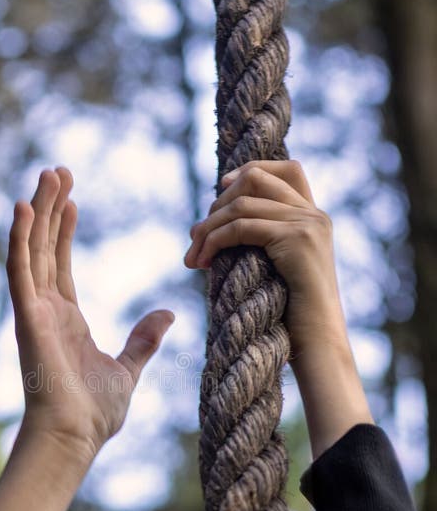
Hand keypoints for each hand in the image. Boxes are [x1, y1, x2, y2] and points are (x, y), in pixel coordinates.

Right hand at [7, 167, 174, 460]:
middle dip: (52, 208)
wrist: (76, 438)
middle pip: (46, 247)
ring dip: (39, 211)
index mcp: (66, 319)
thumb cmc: (94, 413)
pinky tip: (25, 208)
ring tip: (48, 174)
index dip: (65, 230)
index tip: (73, 199)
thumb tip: (166, 315)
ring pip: (33, 249)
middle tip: (58, 171)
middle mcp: (46, 310)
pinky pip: (21, 271)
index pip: (61, 263)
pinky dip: (21, 240)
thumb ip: (142, 340)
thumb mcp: (128, 369)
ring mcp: (34, 312)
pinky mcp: (28, 318)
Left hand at [183, 160, 348, 360]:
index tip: (220, 190)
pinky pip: (241, 226)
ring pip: (241, 203)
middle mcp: (315, 214)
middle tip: (195, 237)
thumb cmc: (294, 317)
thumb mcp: (281, 269)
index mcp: (314, 217)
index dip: (249, 170)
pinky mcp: (296, 239)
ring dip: (208, 227)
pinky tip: (204, 261)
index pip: (287, 169)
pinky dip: (215, 240)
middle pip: (256, 177)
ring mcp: (308, 224)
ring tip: (193, 255)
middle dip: (217, 203)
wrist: (318, 341)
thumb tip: (222, 224)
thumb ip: (265, 241)